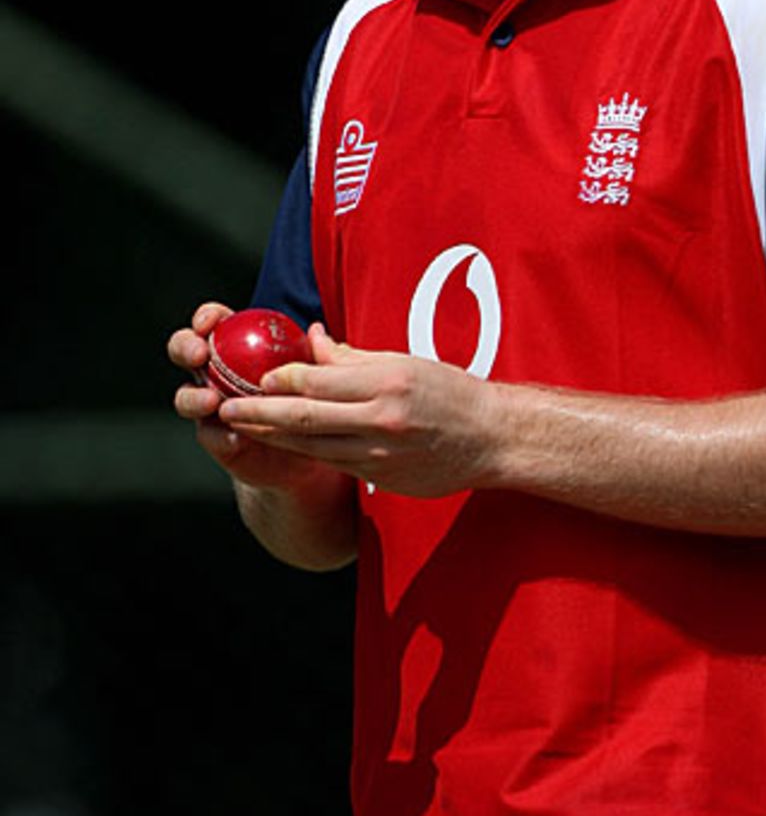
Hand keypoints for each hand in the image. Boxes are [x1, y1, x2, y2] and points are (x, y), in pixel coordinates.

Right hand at [167, 301, 334, 492]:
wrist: (312, 449)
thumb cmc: (315, 399)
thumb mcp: (323, 375)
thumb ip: (317, 354)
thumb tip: (314, 330)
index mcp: (239, 344)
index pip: (215, 322)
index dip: (207, 316)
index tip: (210, 322)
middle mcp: (217, 371)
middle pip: (185, 350)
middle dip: (185, 348)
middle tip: (199, 355)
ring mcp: (212, 405)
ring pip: (185, 396)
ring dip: (193, 397)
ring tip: (211, 401)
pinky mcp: (216, 438)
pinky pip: (208, 434)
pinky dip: (218, 435)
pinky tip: (234, 437)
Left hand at [215, 325, 500, 499]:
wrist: (492, 439)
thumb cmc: (450, 392)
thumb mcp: (405, 362)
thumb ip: (353, 356)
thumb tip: (313, 339)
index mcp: (387, 382)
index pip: (319, 381)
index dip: (281, 379)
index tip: (256, 375)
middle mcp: (381, 419)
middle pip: (303, 418)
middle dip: (258, 413)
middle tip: (224, 407)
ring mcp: (379, 453)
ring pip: (310, 446)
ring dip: (270, 436)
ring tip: (239, 427)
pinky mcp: (379, 476)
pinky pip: (331, 461)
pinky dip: (302, 452)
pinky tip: (281, 443)